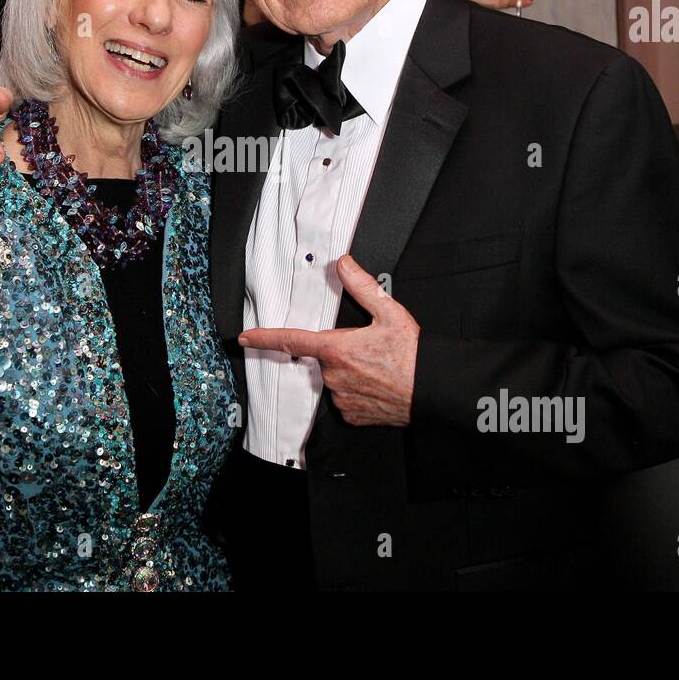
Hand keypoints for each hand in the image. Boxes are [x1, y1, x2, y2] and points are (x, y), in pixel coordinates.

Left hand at [238, 255, 418, 426]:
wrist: (434, 391)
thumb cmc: (413, 355)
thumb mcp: (389, 312)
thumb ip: (362, 286)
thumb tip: (343, 264)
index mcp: (336, 349)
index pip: (291, 341)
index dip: (264, 338)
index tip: (244, 337)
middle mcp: (334, 376)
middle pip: (324, 358)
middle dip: (340, 352)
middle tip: (370, 350)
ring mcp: (342, 398)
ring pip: (336, 379)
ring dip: (350, 372)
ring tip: (379, 368)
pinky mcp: (353, 415)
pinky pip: (347, 399)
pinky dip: (358, 391)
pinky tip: (378, 385)